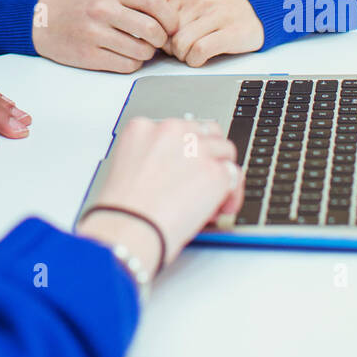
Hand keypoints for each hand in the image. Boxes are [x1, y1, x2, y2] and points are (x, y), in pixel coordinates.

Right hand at [32, 0, 179, 72]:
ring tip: (140, 48)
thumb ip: (134, 1)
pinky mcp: (90, 56)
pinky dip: (133, 63)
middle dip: (162, 39)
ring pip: (142, 51)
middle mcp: (103, 10)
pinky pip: (127, 65)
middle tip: (159, 41)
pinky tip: (126, 56)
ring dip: (147, 53)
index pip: (154, 1)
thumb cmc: (81, 7)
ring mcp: (95, 34)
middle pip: (152, 29)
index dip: (170, 17)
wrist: (43, 22)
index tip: (172, 26)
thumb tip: (169, 17)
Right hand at [76, 117, 244, 273]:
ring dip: (222, 170)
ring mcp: (196, 150)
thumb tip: (178, 170)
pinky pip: (235, 176)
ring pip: (225, 149)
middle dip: (208, 152)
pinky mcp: (215, 172)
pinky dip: (231, 193)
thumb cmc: (122, 211)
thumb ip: (154, 158)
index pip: (177, 127)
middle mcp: (172, 131)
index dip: (185, 149)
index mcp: (144, 128)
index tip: (185, 165)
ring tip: (214, 196)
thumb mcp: (129, 168)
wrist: (127, 229)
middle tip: (203, 177)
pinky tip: (221, 208)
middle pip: (205, 130)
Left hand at [155, 0, 264, 66]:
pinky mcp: (230, 33)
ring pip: (181, 44)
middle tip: (181, 51)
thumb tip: (147, 12)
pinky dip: (195, 60)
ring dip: (182, 56)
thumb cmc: (226, 5)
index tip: (168, 41)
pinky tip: (200, 59)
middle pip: (167, 34)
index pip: (157, 18)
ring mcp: (216, 16)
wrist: (264, 7)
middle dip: (170, 48)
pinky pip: (200, 51)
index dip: (159, 34)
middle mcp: (200, 1)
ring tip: (191, 55)